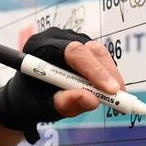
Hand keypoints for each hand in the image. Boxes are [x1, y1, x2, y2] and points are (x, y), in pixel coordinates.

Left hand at [0, 27, 126, 142]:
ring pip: (99, 54)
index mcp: (40, 47)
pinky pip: (100, 60)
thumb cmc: (29, 102)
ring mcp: (70, 39)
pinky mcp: (81, 47)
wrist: (24, 97)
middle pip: (90, 49)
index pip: (73, 52)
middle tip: (121, 100)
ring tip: (116, 102)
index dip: (94, 71)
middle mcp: (56, 38)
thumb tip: (92, 101)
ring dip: (110, 77)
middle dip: (108, 75)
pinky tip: (107, 94)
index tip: (110, 91)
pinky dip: (107, 77)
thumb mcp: (42, 108)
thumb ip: (64, 104)